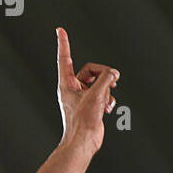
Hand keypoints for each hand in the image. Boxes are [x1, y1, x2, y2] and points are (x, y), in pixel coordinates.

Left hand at [56, 26, 118, 153]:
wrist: (83, 143)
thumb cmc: (83, 121)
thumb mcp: (96, 94)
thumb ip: (106, 78)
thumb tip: (113, 73)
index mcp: (66, 85)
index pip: (65, 58)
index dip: (64, 43)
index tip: (60, 29)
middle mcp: (72, 89)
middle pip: (92, 70)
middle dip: (104, 75)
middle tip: (113, 81)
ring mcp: (82, 97)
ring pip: (100, 82)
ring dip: (107, 90)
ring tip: (105, 102)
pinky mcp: (91, 105)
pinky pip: (104, 94)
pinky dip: (108, 100)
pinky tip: (107, 110)